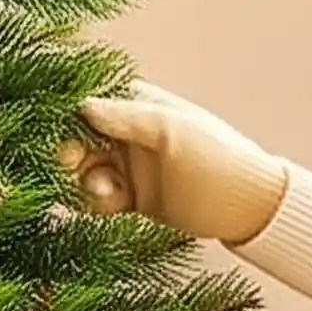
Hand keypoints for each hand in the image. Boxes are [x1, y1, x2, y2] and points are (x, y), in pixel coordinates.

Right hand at [58, 81, 286, 244]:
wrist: (249, 210)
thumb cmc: (217, 161)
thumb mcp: (172, 133)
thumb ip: (125, 117)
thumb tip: (81, 104)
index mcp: (137, 104)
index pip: (86, 99)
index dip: (65, 117)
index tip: (62, 137)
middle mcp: (125, 130)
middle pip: (74, 137)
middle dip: (69, 154)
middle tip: (74, 167)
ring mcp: (126, 163)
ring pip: (80, 169)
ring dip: (84, 181)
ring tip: (108, 193)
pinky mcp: (128, 194)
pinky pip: (93, 195)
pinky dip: (95, 201)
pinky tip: (115, 206)